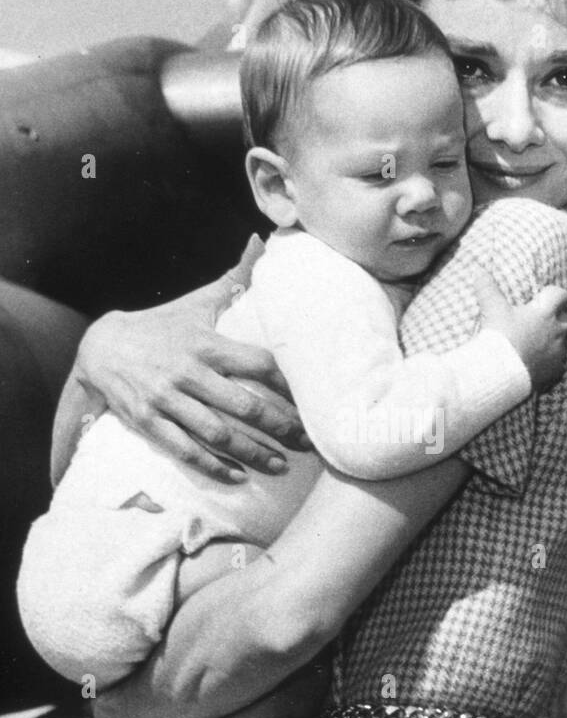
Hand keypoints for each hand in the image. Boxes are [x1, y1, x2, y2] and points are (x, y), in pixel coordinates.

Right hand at [76, 292, 309, 481]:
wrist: (101, 347)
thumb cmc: (162, 326)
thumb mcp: (197, 302)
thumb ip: (235, 277)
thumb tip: (261, 241)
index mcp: (206, 344)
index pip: (258, 364)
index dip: (289, 385)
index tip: (314, 401)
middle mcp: (188, 373)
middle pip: (244, 406)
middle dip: (280, 428)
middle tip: (308, 444)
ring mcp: (167, 400)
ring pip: (218, 434)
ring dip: (253, 453)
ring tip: (281, 466)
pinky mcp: (149, 422)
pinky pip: (186, 450)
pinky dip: (214, 467)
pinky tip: (239, 476)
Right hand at [474, 273, 566, 391]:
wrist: (500, 372)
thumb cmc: (499, 337)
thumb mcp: (492, 309)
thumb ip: (487, 288)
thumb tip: (478, 270)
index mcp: (544, 312)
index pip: (560, 294)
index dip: (553, 294)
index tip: (543, 297)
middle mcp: (556, 330)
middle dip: (559, 319)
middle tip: (542, 322)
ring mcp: (558, 351)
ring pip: (564, 342)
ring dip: (554, 341)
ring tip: (538, 344)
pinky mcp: (555, 370)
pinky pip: (559, 364)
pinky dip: (551, 363)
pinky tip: (538, 364)